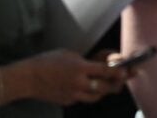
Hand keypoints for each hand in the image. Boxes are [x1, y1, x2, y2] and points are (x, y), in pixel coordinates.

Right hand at [12, 51, 130, 106]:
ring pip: (96, 96)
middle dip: (116, 83)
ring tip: (108, 84)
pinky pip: (83, 98)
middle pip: (105, 87)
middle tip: (122, 79)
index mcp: (80, 68)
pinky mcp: (69, 101)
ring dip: (104, 90)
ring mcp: (74, 95)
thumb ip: (86, 61)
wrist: (29, 78)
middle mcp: (80, 83)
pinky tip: (87, 87)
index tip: (128, 70)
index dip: (119, 71)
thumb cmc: (48, 61)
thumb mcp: (69, 54)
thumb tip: (101, 65)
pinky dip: (88, 93)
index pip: (106, 71)